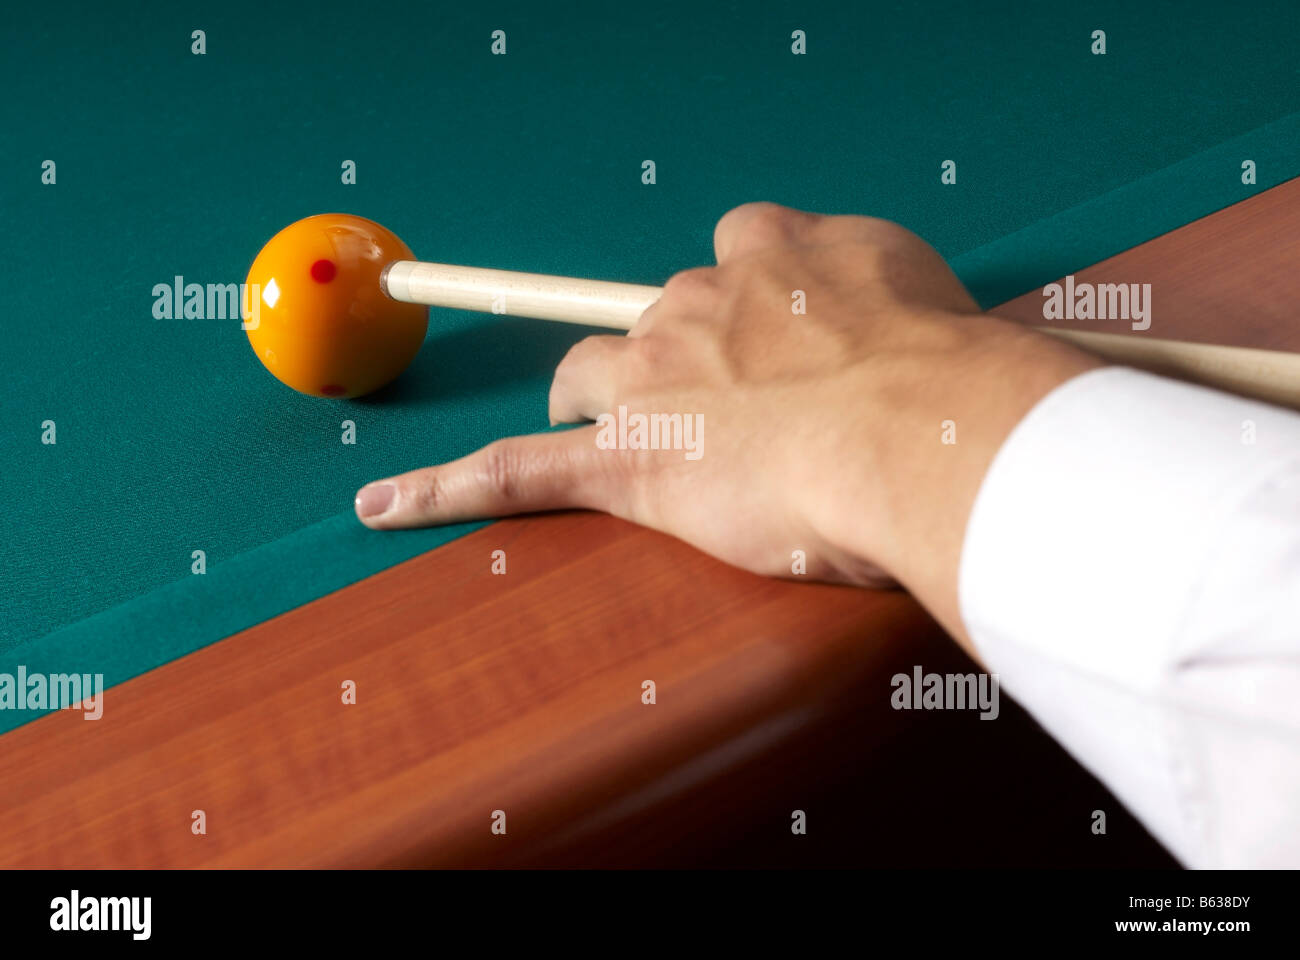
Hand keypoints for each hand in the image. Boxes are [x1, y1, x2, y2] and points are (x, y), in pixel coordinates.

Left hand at [354, 204, 1100, 650]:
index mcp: (776, 254)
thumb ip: (896, 297)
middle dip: (671, 359)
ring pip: (587, 380)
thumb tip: (905, 321)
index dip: (738, 303)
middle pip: (648, 318)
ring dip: (597, 406)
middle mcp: (699, 299)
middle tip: (724, 414)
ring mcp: (653, 378)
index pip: (729, 254)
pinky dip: (442, 490)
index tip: (758, 336)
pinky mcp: (623, 462)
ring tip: (616, 443)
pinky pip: (512, 473)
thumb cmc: (954, 381)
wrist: (928, 435)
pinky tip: (384, 506)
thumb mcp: (937, 303)